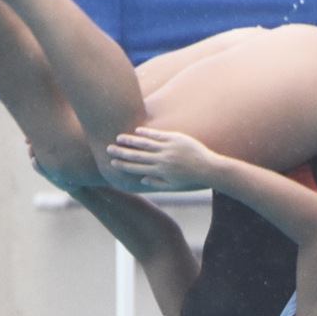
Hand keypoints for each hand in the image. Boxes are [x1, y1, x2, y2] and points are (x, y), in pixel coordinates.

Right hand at [106, 127, 220, 190]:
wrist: (208, 168)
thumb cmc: (190, 177)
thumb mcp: (173, 185)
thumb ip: (157, 182)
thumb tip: (141, 179)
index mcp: (160, 171)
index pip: (137, 167)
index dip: (123, 164)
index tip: (112, 162)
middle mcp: (162, 160)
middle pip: (137, 155)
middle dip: (121, 152)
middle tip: (108, 148)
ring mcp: (168, 148)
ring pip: (145, 144)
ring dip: (130, 141)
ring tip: (118, 138)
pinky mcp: (176, 139)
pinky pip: (158, 135)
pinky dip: (147, 133)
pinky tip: (137, 131)